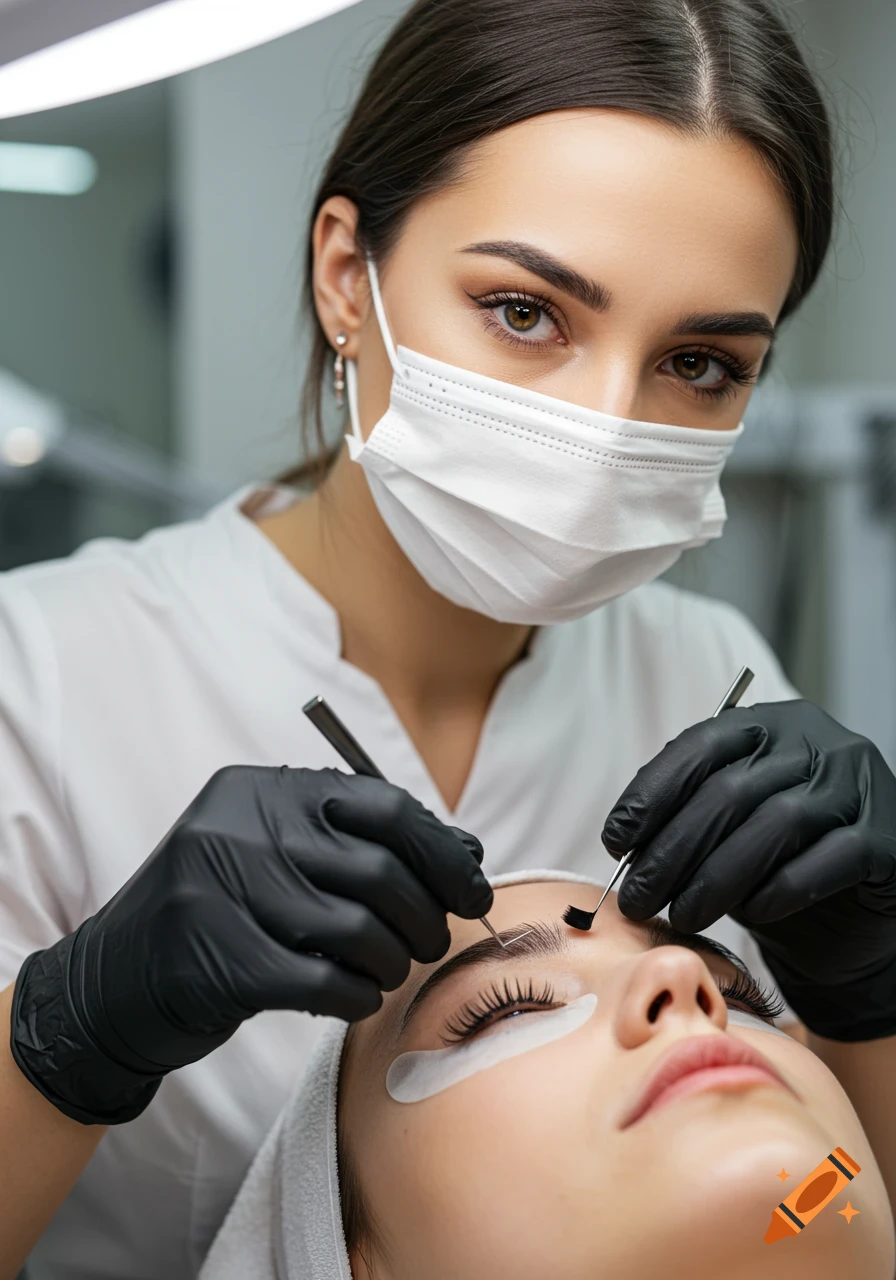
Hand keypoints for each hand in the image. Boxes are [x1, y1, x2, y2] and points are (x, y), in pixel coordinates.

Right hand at [10, 766, 491, 1123]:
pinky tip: (357, 998)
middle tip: (433, 941)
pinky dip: (359, 995)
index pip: (382, 805)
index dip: (441, 851)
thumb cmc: (218, 914)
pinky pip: (325, 981)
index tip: (471, 890)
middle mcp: (240, 829)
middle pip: (379, 869)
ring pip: (359, 928)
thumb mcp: (277, 858)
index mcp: (261, 791)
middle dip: (426, 915)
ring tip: (389, 970)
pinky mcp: (218, 961)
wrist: (111, 984)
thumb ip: (362, 847)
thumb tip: (467, 855)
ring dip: (393, 960)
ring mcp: (222, 891)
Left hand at [602, 700, 895, 1041]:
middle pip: (730, 791)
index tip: (616, 841)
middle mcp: (817, 742)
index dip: (651, 794)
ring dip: (716, 878)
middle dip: (673, 849)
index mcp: (770, 724)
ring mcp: (858, 785)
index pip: (699, 747)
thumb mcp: (728, 826)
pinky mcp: (887, 836)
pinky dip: (778, 890)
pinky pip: (826, 860)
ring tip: (683, 914)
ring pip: (773, 825)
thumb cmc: (779, 862)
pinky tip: (751, 916)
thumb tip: (628, 846)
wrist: (855, 915)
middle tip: (639, 896)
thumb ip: (688, 817)